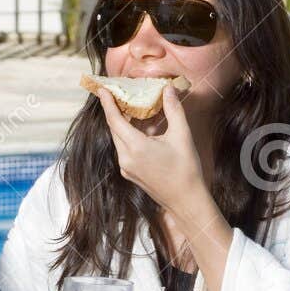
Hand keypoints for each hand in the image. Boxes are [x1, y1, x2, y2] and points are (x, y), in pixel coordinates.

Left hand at [94, 83, 207, 213]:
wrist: (186, 201)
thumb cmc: (186, 170)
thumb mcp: (182, 136)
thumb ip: (173, 110)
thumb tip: (168, 89)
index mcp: (136, 147)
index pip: (115, 120)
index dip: (107, 103)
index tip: (102, 89)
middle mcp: (126, 158)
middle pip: (114, 129)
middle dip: (114, 111)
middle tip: (117, 94)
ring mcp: (126, 168)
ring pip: (118, 139)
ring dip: (122, 124)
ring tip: (130, 109)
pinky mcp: (130, 174)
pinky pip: (124, 150)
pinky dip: (128, 136)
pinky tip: (141, 130)